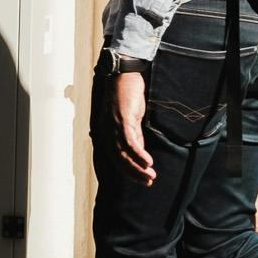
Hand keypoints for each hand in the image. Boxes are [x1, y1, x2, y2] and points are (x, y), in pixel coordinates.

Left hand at [112, 67, 155, 185]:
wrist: (125, 76)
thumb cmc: (128, 95)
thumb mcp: (131, 120)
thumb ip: (134, 136)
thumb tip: (139, 152)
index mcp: (106, 134)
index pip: (117, 159)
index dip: (129, 171)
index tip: (142, 179)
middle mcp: (106, 133)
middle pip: (119, 160)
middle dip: (134, 173)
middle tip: (149, 182)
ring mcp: (113, 127)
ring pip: (124, 154)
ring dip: (138, 168)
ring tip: (151, 176)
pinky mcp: (122, 120)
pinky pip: (130, 142)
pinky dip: (139, 154)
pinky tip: (148, 162)